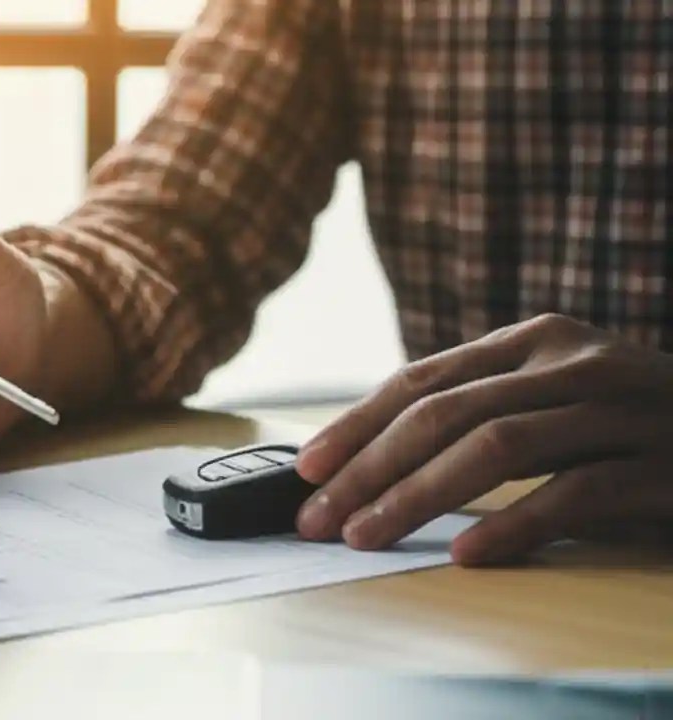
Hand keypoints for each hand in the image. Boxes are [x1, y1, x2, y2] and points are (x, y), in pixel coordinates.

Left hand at [293, 313, 672, 565]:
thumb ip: (480, 414)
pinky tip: (466, 553)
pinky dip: (514, 526)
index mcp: (536, 340)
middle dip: (369, 469)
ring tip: (367, 538)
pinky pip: (575, 495)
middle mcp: (575, 362)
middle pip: (445, 414)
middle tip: (318, 517)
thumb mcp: (552, 403)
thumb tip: (370, 464)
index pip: (421, 379)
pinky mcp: (664, 464)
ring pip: (496, 447)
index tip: (306, 469)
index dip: (356, 425)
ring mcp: (623, 409)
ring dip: (417, 496)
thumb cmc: (630, 429)